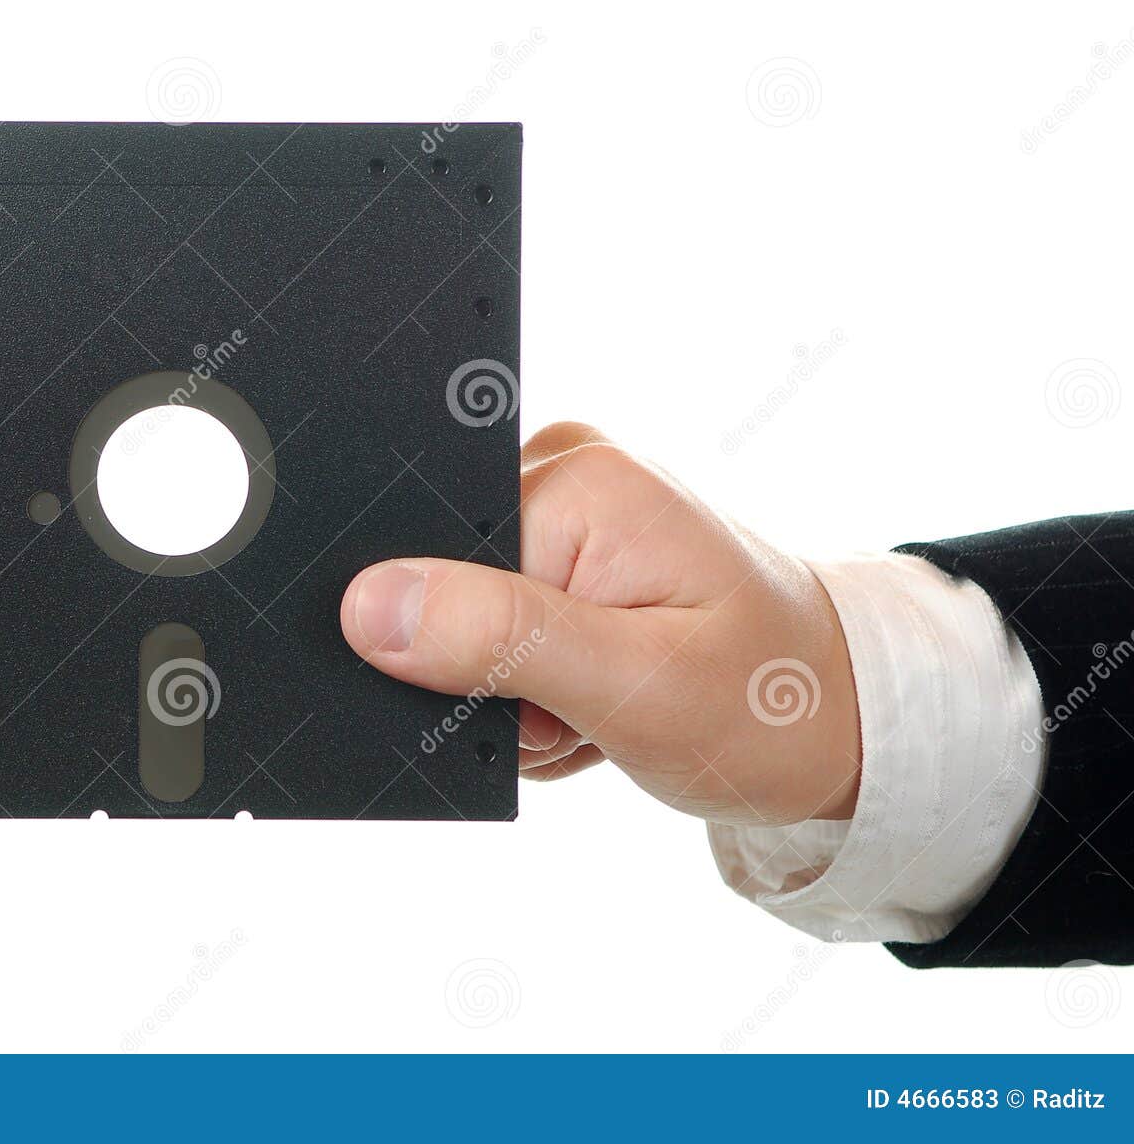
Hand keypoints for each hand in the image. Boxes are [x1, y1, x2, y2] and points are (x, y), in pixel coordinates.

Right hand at [339, 423, 861, 826]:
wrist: (838, 727)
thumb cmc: (766, 702)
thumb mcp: (631, 687)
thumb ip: (496, 638)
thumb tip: (367, 605)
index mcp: (576, 482)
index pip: (429, 555)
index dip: (452, 645)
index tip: (527, 697)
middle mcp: (566, 477)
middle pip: (440, 588)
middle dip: (489, 679)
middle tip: (574, 714)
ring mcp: (565, 518)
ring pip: (461, 626)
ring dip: (514, 697)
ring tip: (593, 714)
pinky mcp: (566, 559)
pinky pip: (493, 636)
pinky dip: (531, 694)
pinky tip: (589, 707)